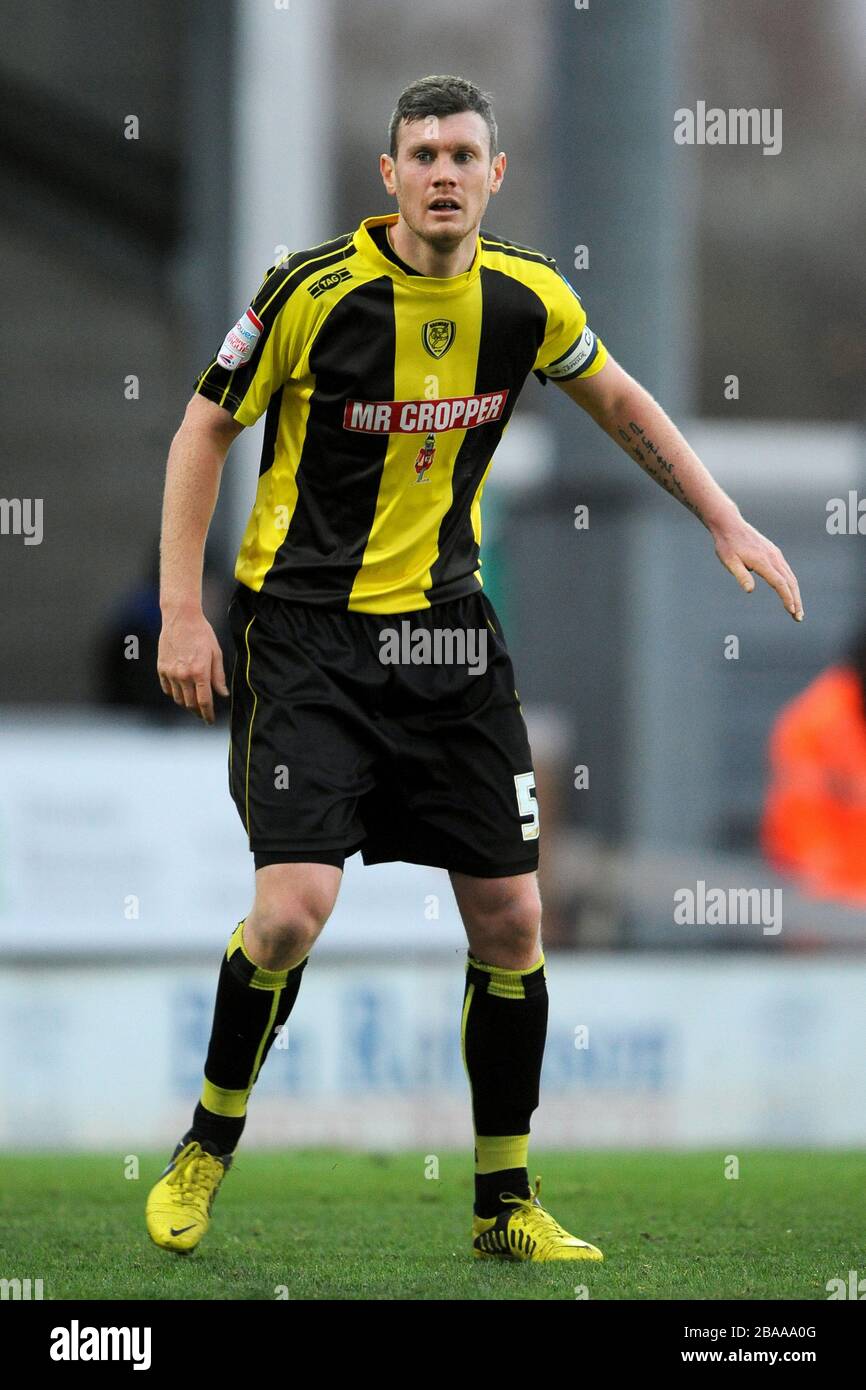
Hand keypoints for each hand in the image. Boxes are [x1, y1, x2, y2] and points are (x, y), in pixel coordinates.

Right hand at [157, 606, 229, 723]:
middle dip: (198, 712)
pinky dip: (175, 694)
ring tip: (193, 705)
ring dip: (186, 705)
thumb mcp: (216, 653)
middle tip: (203, 714)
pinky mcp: (161, 668)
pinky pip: (167, 689)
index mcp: (199, 672)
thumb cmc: (202, 634)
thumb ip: (219, 676)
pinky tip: (181, 693)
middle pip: (190, 704)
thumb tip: (223, 694)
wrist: (180, 618)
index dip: (208, 714)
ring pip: (178, 699)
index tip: (210, 721)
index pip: (204, 702)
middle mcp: (183, 675)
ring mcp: (170, 673)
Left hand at [711, 514, 803, 620]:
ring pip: (790, 577)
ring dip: (795, 594)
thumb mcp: (729, 562)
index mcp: (762, 561)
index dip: (787, 598)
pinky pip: (786, 571)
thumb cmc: (727, 545)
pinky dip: (791, 584)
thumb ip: (741, 575)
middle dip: (796, 600)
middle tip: (798, 617)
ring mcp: (775, 554)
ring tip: (797, 609)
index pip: (780, 583)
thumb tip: (750, 590)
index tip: (792, 612)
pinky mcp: (774, 553)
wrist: (730, 525)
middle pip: (790, 582)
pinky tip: (791, 593)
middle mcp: (773, 557)